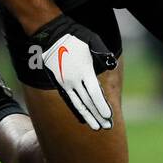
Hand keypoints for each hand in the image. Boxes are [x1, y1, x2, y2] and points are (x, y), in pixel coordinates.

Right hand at [29, 14, 116, 129]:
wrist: (50, 35)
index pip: (94, 93)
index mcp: (84, 70)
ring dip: (88, 116)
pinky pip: (69, 99)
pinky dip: (77, 109)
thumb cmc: (74, 36)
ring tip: (96, 126)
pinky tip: (82, 116)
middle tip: (106, 127)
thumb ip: (102, 54)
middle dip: (97, 115)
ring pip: (77, 103)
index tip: (108, 117)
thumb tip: (112, 65)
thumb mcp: (92, 41)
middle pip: (87, 102)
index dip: (101, 106)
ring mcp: (65, 82)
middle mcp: (73, 79)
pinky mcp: (59, 83)